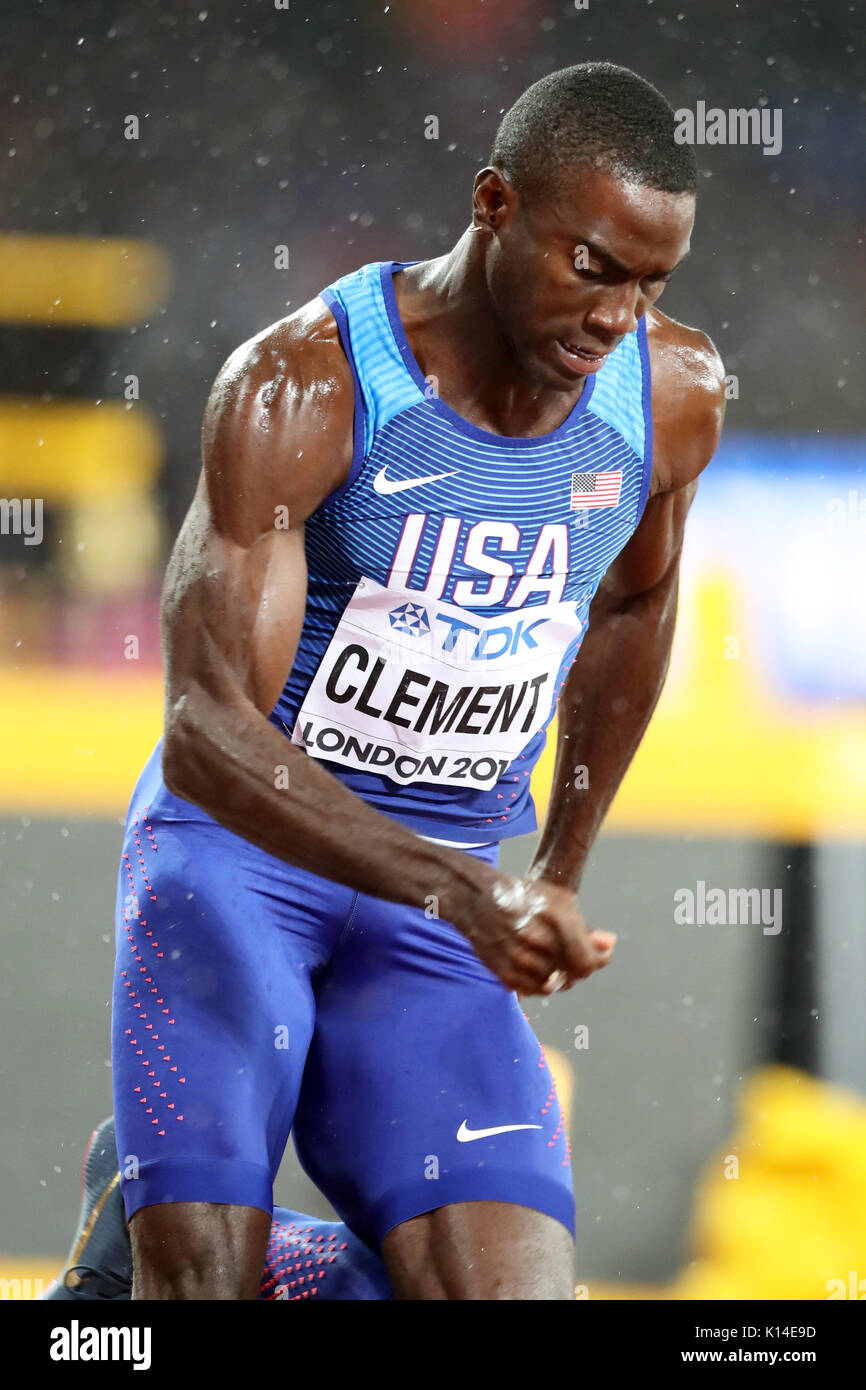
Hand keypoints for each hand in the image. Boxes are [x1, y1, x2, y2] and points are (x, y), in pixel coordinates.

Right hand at [451, 869, 615, 995]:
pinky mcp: (504, 972)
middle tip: (567, 956)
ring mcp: (520, 958)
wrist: (476, 897)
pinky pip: (532, 989)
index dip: (594, 963)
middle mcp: (538, 939)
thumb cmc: (523, 896)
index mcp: (558, 919)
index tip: (593, 958)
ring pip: (552, 984)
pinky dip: (537, 982)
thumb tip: (609, 945)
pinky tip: (533, 964)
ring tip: (546, 956)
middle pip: (571, 975)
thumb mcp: (559, 901)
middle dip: (574, 969)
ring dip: (555, 976)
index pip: (587, 962)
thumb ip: (585, 929)